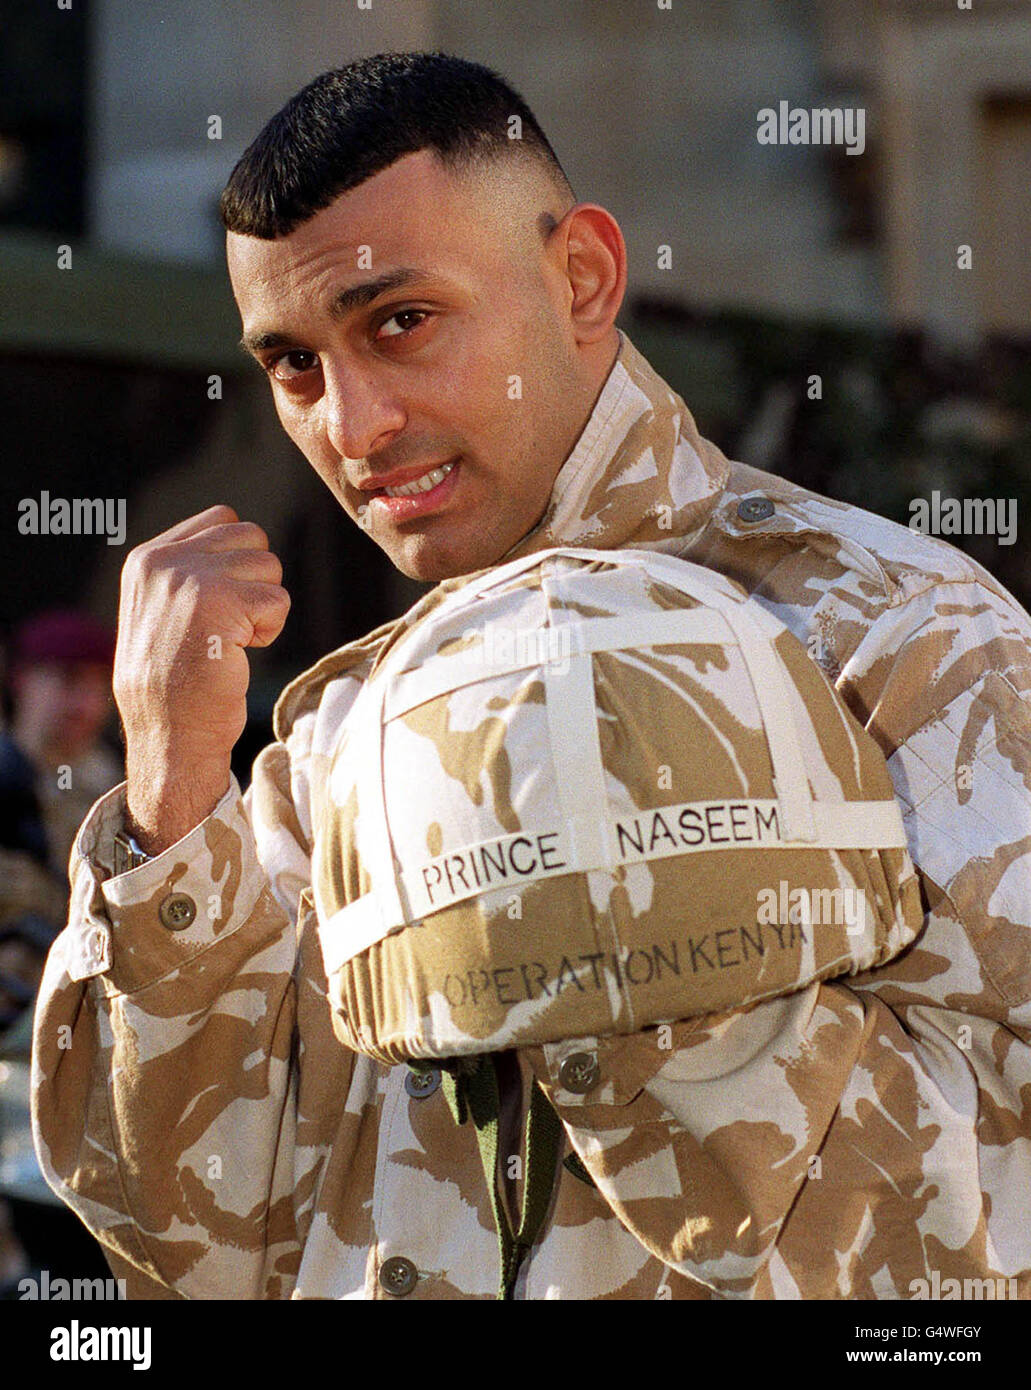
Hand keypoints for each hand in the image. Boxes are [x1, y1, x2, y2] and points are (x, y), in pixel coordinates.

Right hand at [113, 505, 289, 853]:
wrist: (169, 733)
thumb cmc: (173, 680)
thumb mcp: (164, 608)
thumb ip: (191, 568)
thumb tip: (243, 538)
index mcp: (148, 558)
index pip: (224, 519)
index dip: (239, 561)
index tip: (222, 604)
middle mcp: (165, 562)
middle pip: (253, 537)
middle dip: (257, 581)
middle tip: (233, 624)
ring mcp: (191, 580)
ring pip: (270, 567)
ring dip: (264, 607)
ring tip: (233, 640)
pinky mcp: (222, 604)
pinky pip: (278, 601)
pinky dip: (270, 630)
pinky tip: (239, 652)